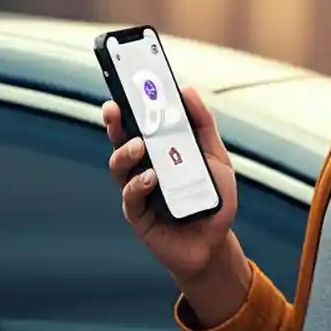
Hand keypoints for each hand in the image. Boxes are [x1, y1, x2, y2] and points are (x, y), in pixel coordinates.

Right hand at [102, 86, 242, 288]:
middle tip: (115, 109)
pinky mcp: (138, 215)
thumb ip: (202, 126)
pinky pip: (131, 197)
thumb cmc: (213, 199)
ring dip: (125, 152)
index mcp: (158, 151)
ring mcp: (137, 191)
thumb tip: (187, 90)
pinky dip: (138, 184)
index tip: (123, 87)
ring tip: (139, 145)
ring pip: (119, 167)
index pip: (137, 123)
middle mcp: (142, 167)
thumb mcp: (216, 157)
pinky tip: (150, 178)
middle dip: (114, 123)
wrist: (214, 243)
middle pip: (120, 141)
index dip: (127, 105)